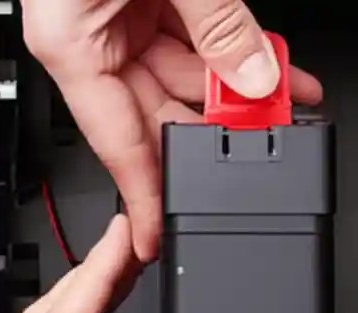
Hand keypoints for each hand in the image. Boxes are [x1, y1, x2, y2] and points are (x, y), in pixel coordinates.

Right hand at [21, 0, 322, 260]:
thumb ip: (217, 26)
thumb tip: (255, 78)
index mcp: (69, 47)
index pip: (119, 146)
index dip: (149, 202)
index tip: (161, 245)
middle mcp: (88, 40)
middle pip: (160, 114)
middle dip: (222, 132)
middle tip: (269, 144)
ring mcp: (114, 19)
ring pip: (181, 75)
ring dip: (237, 89)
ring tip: (288, 98)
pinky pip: (188, 37)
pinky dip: (229, 48)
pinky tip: (269, 62)